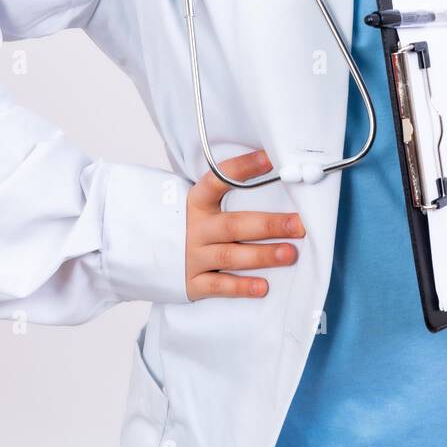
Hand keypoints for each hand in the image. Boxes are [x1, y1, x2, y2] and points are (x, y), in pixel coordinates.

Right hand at [185, 148, 305, 300]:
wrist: (147, 255)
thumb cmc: (189, 225)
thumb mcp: (201, 205)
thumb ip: (228, 194)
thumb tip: (272, 172)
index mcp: (196, 202)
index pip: (217, 180)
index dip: (242, 168)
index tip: (270, 159)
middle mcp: (194, 228)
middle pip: (234, 224)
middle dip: (269, 225)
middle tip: (299, 225)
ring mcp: (191, 256)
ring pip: (230, 255)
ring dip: (262, 255)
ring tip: (290, 254)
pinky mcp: (191, 283)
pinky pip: (218, 286)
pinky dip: (241, 287)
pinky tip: (262, 287)